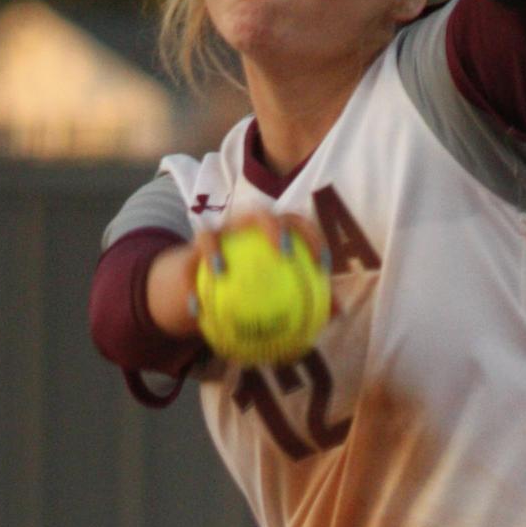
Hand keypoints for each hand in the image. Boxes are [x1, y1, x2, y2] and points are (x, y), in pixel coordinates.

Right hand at [145, 213, 326, 341]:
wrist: (209, 281)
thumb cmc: (253, 284)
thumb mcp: (278, 291)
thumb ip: (306, 297)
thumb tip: (338, 312)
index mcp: (270, 232)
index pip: (296, 223)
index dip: (311, 236)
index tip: (321, 263)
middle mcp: (243, 227)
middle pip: (261, 214)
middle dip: (273, 227)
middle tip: (283, 252)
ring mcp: (215, 236)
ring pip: (212, 232)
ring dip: (215, 250)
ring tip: (221, 272)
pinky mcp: (189, 253)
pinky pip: (187, 269)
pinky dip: (190, 285)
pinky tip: (195, 307)